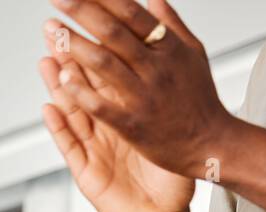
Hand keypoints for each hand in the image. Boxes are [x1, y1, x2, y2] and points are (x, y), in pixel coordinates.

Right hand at [40, 32, 194, 211]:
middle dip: (68, 58)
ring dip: (57, 88)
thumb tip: (168, 51)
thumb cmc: (170, 174)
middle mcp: (104, 126)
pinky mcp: (88, 174)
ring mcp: (93, 149)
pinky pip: (72, 149)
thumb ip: (163, 88)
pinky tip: (50, 109)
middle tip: (54, 29)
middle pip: (82, 86)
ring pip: (72, 112)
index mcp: (124, 112)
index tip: (86, 19)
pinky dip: (61, 129)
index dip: (94, 45)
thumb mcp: (170, 125)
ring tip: (46, 61)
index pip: (105, 71)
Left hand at [46, 0, 231, 179]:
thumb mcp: (193, 54)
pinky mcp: (134, 126)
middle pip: (113, 33)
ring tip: (52, 30)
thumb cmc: (200, 100)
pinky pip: (103, 106)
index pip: (132, 13)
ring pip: (104, 65)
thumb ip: (171, 25)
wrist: (212, 145)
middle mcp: (155, 68)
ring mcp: (144, 97)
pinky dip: (82, 93)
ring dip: (74, 46)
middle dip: (82, 12)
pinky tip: (63, 78)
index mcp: (169, 48)